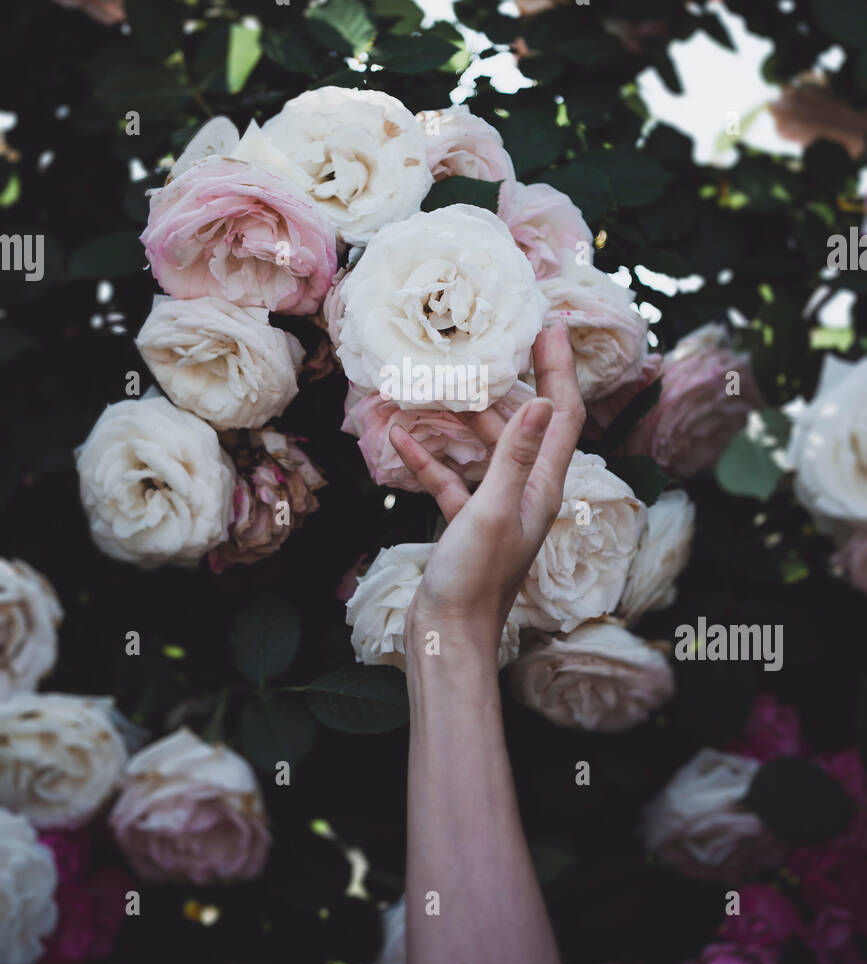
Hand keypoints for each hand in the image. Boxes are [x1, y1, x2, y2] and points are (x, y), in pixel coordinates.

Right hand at [389, 322, 584, 659]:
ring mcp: (496, 506)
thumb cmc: (475, 580)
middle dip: (513, 381)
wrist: (448, 636)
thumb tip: (542, 401)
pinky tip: (400, 435)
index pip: (562, 415)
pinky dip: (430, 456)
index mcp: (544, 486)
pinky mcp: (467, 521)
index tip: (551, 327)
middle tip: (495, 339)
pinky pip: (451, 478)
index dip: (560, 369)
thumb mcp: (494, 511)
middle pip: (526, 423)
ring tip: (441, 378)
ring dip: (464, 415)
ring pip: (486, 447)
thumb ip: (515, 456)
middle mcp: (526, 491)